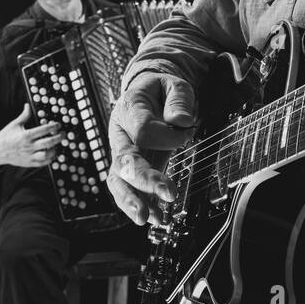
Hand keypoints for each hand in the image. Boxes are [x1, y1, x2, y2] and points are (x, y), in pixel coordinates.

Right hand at [0, 104, 64, 168]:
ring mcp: (29, 156)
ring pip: (47, 155)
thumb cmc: (5, 137)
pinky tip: (51, 154)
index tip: (58, 125)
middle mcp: (28, 146)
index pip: (44, 130)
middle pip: (48, 142)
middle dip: (59, 138)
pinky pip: (42, 163)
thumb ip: (24, 116)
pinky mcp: (29, 163)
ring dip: (55, 149)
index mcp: (26, 135)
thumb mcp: (14, 124)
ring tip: (56, 145)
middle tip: (63, 134)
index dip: (53, 127)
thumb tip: (28, 106)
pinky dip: (49, 159)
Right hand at [106, 72, 197, 224]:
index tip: (185, 131)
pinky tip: (157, 217)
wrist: (148, 95)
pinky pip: (129, 191)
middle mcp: (120, 134)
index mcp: (129, 109)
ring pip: (118, 181)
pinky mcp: (129, 170)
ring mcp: (122, 153)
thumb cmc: (160, 91)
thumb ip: (178, 99)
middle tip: (166, 194)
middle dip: (144, 180)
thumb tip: (180, 121)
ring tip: (149, 218)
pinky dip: (141, 205)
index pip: (143, 130)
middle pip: (125, 161)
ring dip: (133, 202)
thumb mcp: (173, 84)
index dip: (167, 136)